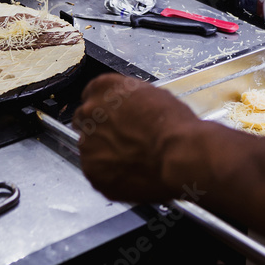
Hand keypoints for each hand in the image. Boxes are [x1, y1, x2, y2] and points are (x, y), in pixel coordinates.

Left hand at [72, 74, 196, 203]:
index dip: (105, 110)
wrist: (179, 156)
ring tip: (132, 160)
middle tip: (123, 141)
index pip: (91, 96)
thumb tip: (129, 108)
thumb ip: (129, 99)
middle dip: (101, 131)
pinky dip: (110, 175)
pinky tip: (131, 173)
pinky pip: (97, 173)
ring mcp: (88, 144)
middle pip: (86, 121)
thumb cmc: (174, 126)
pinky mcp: (93, 172)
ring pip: (90, 149)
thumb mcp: (153, 95)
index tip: (113, 118)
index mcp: (103, 88)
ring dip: (105, 153)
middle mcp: (89, 113)